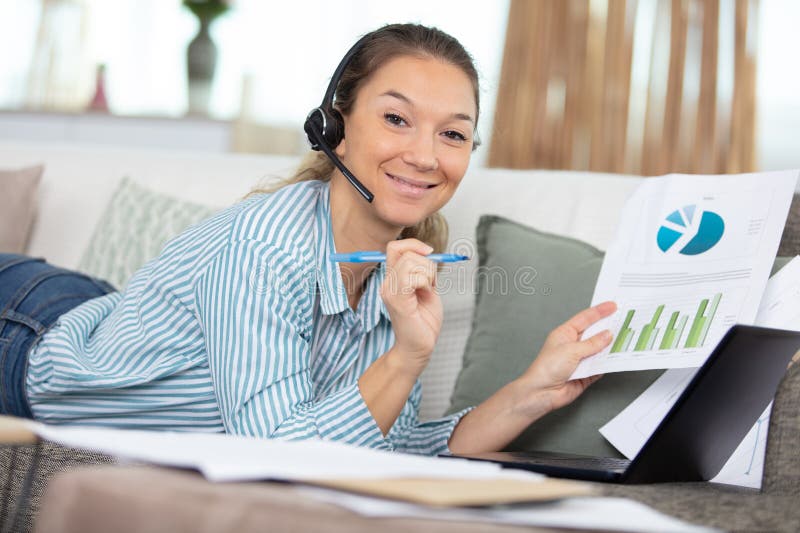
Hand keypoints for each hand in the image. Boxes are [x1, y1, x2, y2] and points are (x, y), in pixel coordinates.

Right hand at [380, 239, 441, 374]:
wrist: (419, 347)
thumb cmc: (424, 322)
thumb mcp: (427, 289)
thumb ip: (424, 272)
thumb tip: (428, 253)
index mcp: (393, 278)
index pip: (395, 247)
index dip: (414, 245)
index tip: (429, 252)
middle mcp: (387, 283)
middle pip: (406, 253)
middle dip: (427, 263)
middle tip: (431, 283)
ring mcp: (389, 291)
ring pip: (411, 262)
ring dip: (428, 273)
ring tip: (428, 290)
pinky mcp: (396, 300)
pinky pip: (413, 277)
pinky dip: (426, 282)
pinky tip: (426, 294)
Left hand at [519, 301, 616, 413]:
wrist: (542, 393)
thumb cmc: (547, 368)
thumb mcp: (571, 350)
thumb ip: (592, 343)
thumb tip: (607, 335)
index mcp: (565, 334)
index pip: (585, 319)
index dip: (599, 311)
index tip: (613, 305)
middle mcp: (573, 346)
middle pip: (594, 334)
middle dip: (608, 328)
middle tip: (624, 321)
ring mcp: (579, 360)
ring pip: (599, 351)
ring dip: (610, 347)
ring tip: (625, 339)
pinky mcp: (585, 374)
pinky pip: (601, 367)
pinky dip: (608, 364)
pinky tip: (617, 359)